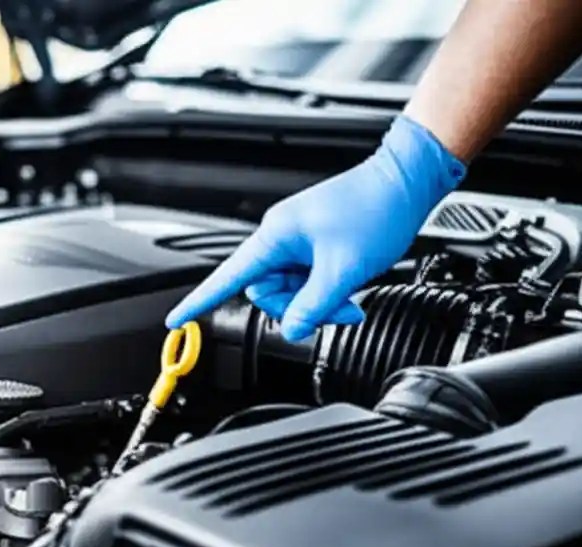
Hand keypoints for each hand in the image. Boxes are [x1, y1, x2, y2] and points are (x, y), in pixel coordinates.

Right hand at [165, 115, 466, 341]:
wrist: (405, 182)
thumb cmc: (376, 210)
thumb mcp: (344, 270)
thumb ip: (313, 306)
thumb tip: (292, 330)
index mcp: (275, 237)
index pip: (227, 277)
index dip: (199, 302)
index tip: (176, 320)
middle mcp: (280, 237)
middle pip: (268, 292)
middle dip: (298, 309)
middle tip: (336, 309)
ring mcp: (297, 241)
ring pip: (291, 290)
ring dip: (318, 302)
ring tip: (350, 298)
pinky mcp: (314, 244)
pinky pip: (308, 279)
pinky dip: (326, 291)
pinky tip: (349, 288)